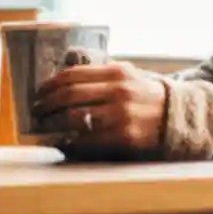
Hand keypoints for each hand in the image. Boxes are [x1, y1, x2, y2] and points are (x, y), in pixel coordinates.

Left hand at [33, 62, 168, 159]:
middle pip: (69, 96)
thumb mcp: (127, 75)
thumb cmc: (144, 96)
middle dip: (46, 104)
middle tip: (35, 111)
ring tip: (44, 126)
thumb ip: (99, 74)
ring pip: (74, 119)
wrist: (177, 117)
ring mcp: (121, 115)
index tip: (38, 92)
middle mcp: (118, 91)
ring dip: (53, 124)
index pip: (72, 75)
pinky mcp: (124, 137)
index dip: (49, 84)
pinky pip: (88, 140)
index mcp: (116, 72)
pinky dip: (70, 141)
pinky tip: (62, 141)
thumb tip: (62, 79)